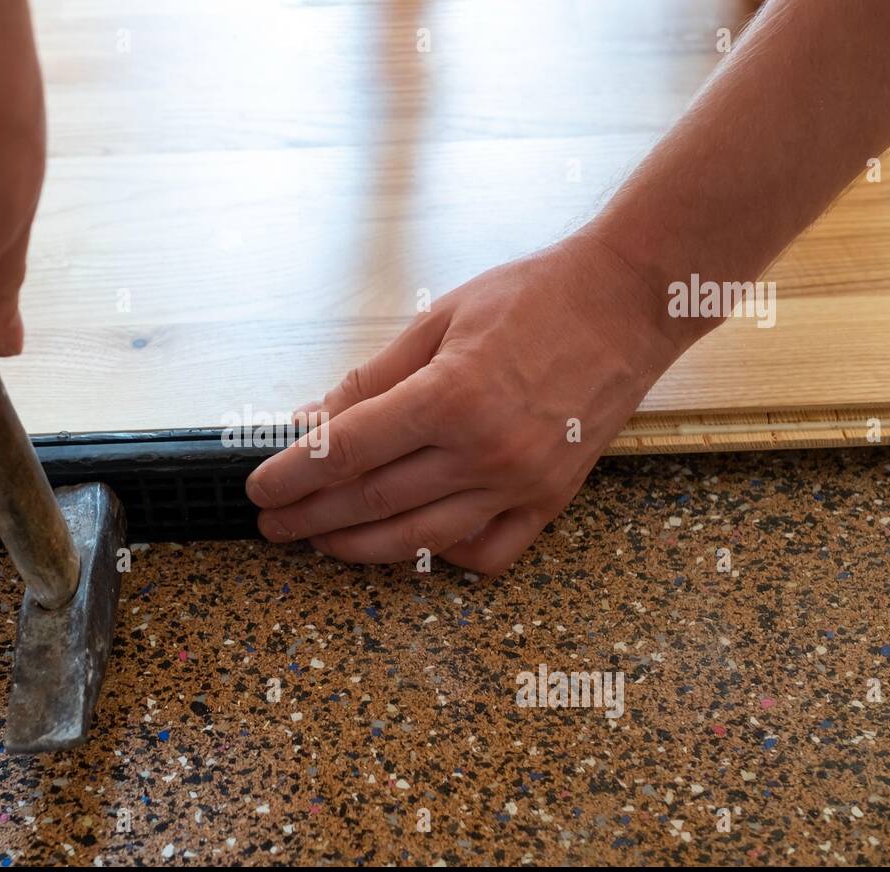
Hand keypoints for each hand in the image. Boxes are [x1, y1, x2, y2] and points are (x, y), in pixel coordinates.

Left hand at [246, 233, 684, 575]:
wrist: (629, 301)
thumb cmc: (534, 297)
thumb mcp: (436, 321)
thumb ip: (369, 380)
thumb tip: (309, 422)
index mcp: (450, 395)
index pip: (346, 452)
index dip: (293, 474)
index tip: (261, 487)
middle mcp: (484, 450)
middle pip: (371, 502)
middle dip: (310, 518)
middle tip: (273, 525)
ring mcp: (521, 483)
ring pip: (419, 539)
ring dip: (358, 547)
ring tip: (321, 542)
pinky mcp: (551, 500)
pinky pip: (487, 552)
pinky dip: (442, 556)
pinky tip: (411, 542)